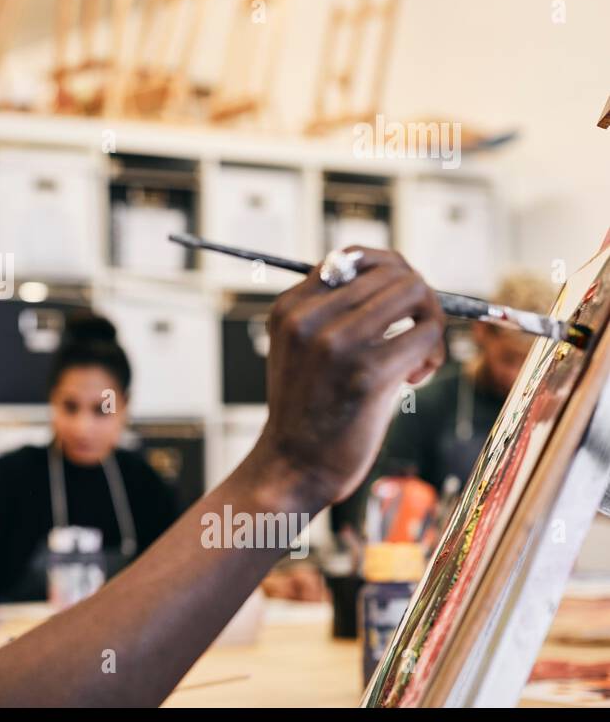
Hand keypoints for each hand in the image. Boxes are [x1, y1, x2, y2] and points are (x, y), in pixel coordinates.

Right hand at [255, 248, 445, 506]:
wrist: (294, 465)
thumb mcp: (299, 348)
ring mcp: (336, 344)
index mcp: (289, 308)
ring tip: (418, 354)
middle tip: (416, 331)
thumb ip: (329, 312)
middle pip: (392, 271)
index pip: (352, 256)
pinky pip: (426, 336)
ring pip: (414, 294)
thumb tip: (392, 277)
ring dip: (431, 320)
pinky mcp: (368, 373)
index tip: (397, 306)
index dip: (389, 273)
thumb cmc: (307, 408)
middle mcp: (308, 319)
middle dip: (418, 298)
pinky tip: (415, 378)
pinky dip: (433, 354)